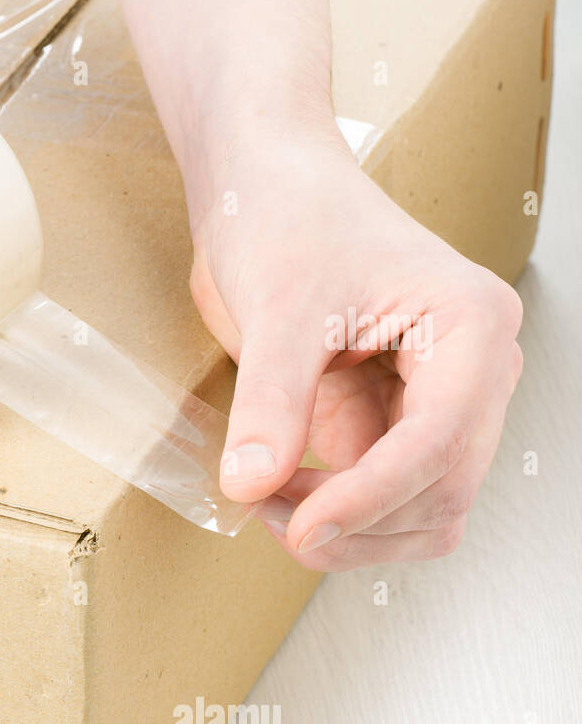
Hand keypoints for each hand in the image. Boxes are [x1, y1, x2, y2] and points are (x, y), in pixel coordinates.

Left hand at [191, 136, 523, 568]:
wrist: (266, 194)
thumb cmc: (289, 218)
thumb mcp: (277, 310)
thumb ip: (270, 403)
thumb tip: (252, 485)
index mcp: (470, 327)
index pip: (439, 444)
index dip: (369, 499)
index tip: (301, 530)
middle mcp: (472, 371)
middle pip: (442, 491)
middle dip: (356, 519)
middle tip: (265, 512)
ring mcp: (435, 401)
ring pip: (421, 509)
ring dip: (349, 528)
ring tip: (266, 501)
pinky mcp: (390, 420)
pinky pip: (381, 496)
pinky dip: (335, 512)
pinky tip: (276, 492)